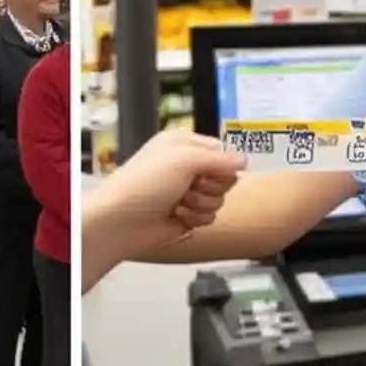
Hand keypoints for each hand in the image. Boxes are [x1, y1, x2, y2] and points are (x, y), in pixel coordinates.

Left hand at [86, 130, 245, 259]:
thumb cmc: (145, 183)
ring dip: (201, 204)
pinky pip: (209, 217)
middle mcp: (186, 166)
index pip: (222, 151)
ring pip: (219, 199)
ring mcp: (186, 192)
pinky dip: (195, 218)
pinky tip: (177, 216)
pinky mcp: (186, 215)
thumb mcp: (184, 160)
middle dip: (211, 186)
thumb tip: (244, 160)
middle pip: (225, 177)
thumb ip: (220, 159)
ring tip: (179, 203)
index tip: (208, 171)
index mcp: (184, 144)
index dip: (222, 165)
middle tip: (191, 187)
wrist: (121, 221)